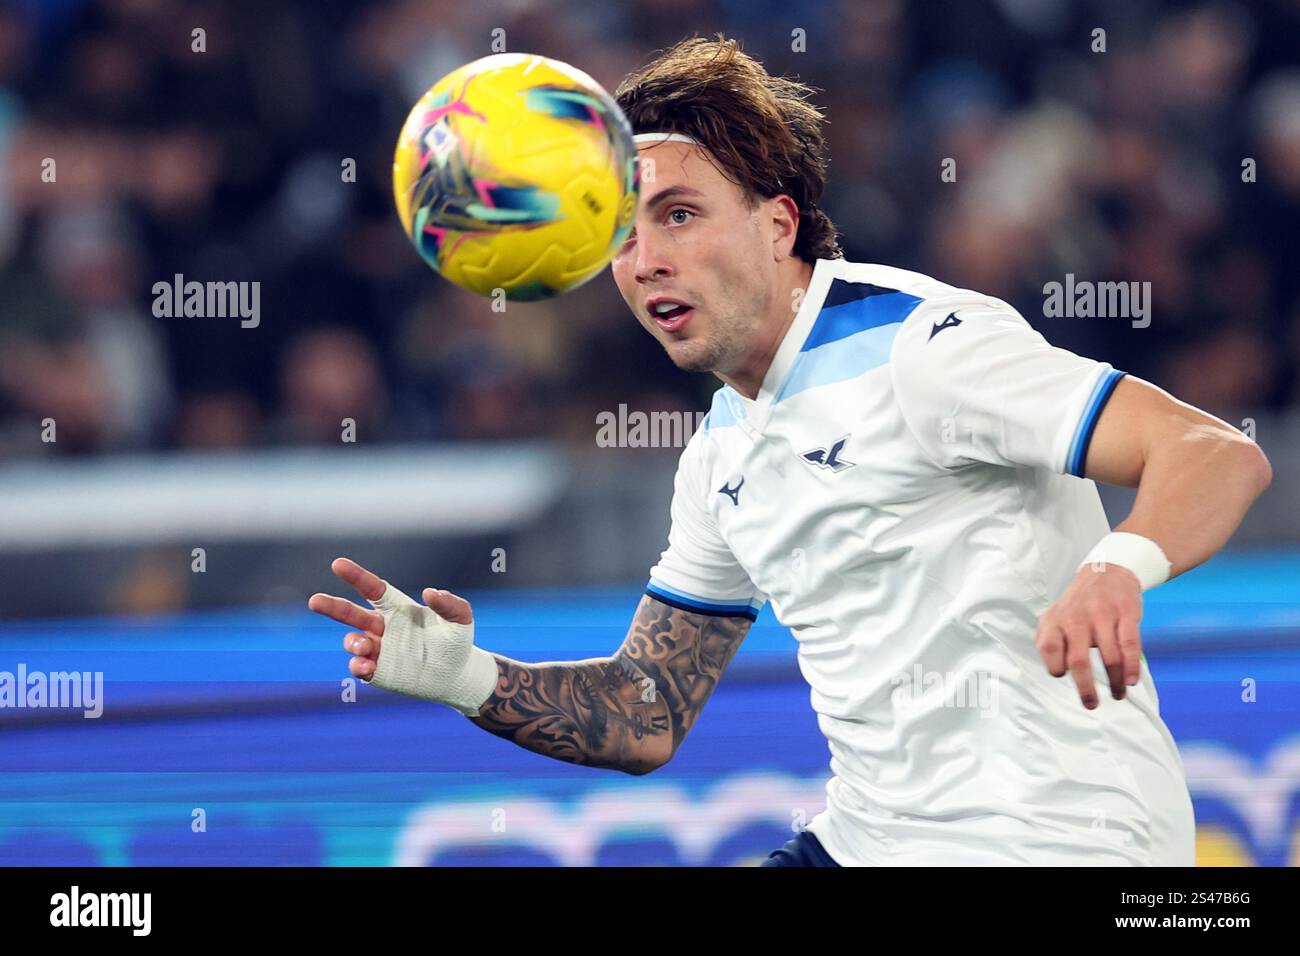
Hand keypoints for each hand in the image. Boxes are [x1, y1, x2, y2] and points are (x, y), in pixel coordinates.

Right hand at [307, 557, 496, 714]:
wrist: (457, 675)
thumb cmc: (457, 641)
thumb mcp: (460, 618)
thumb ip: (448, 603)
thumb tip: (429, 592)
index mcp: (397, 607)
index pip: (372, 588)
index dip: (355, 576)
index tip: (337, 564)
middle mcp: (382, 626)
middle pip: (350, 613)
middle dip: (331, 606)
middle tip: (314, 601)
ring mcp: (378, 650)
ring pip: (353, 642)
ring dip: (353, 642)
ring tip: (364, 645)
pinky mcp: (379, 672)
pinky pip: (360, 667)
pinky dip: (358, 665)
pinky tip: (365, 665)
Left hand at [1034, 563, 1143, 708]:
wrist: (1106, 572)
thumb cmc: (1078, 606)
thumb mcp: (1055, 617)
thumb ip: (1049, 642)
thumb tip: (1056, 674)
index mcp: (1056, 620)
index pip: (1048, 648)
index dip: (1055, 666)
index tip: (1065, 677)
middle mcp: (1077, 618)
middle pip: (1078, 660)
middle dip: (1086, 687)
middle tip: (1091, 704)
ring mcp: (1102, 615)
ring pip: (1109, 657)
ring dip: (1114, 682)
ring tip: (1118, 694)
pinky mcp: (1126, 613)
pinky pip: (1130, 645)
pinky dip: (1132, 667)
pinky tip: (1131, 680)